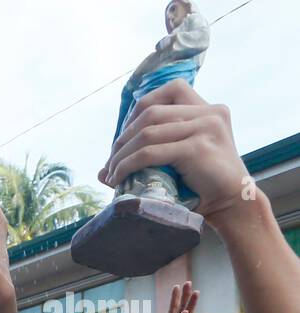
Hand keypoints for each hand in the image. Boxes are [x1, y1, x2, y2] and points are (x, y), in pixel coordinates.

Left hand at [102, 81, 250, 223]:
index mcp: (210, 109)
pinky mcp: (197, 148)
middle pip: (150, 112)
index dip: (141, 108)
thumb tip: (100, 171)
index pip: (171, 88)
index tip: (126, 135)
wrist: (232, 205)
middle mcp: (210, 113)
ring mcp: (206, 128)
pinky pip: (149, 153)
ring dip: (120, 154)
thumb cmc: (204, 187)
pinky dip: (127, 165)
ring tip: (111, 174)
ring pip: (146, 132)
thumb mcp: (177, 161)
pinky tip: (118, 178)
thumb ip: (150, 154)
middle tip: (110, 162)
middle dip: (122, 138)